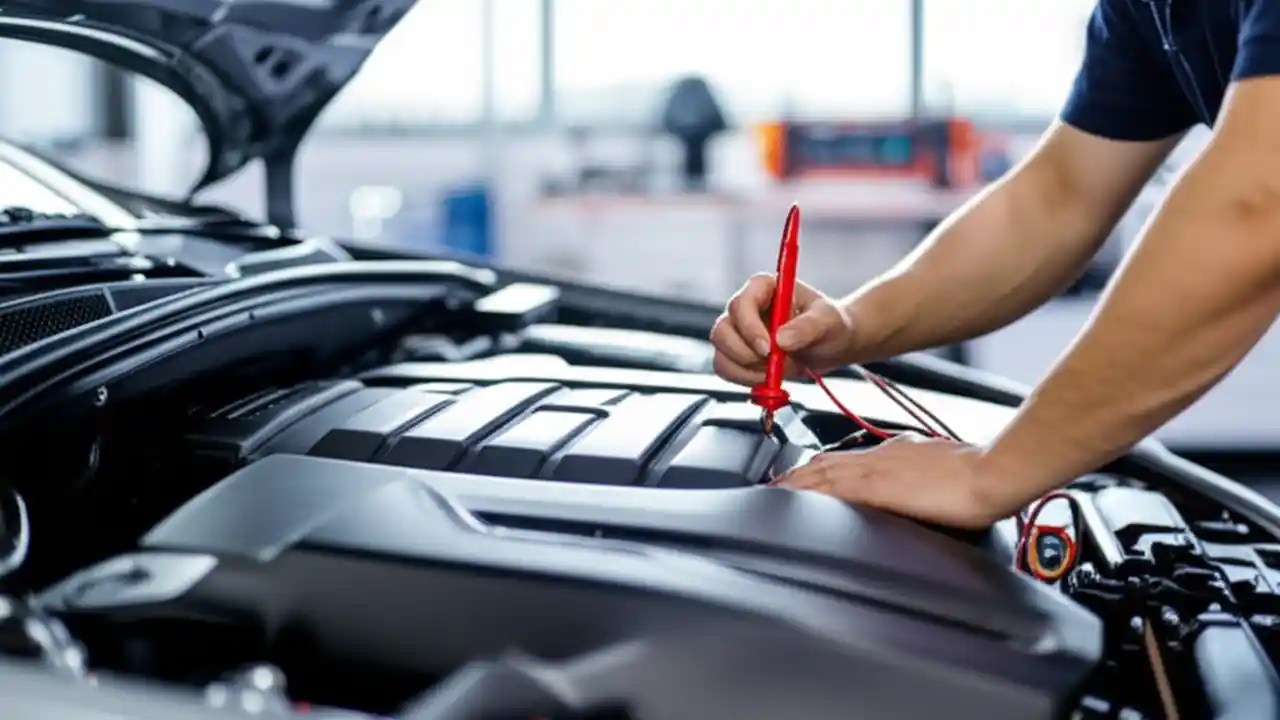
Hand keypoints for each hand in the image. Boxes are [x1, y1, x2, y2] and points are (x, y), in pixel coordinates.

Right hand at [710, 273, 855, 385]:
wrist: (830, 346)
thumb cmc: (830, 325)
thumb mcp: (828, 322)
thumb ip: (808, 327)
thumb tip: (782, 340)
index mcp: (763, 288)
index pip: (742, 305)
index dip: (750, 328)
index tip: (769, 349)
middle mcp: (745, 307)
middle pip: (722, 331)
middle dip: (745, 354)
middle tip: (773, 364)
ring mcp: (737, 331)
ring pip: (721, 353)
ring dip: (747, 370)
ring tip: (777, 370)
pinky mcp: (736, 354)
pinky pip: (726, 369)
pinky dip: (746, 379)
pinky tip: (768, 377)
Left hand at [773, 434, 1015, 529]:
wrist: (991, 471)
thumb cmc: (977, 470)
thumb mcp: (938, 463)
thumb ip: (916, 468)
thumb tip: (910, 477)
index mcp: (892, 451)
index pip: (845, 459)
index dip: (817, 469)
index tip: (800, 478)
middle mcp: (878, 455)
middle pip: (824, 464)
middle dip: (797, 477)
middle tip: (773, 488)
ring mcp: (875, 469)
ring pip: (820, 474)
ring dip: (794, 485)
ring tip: (772, 495)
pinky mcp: (876, 487)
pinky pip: (831, 489)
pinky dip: (808, 494)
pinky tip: (793, 502)